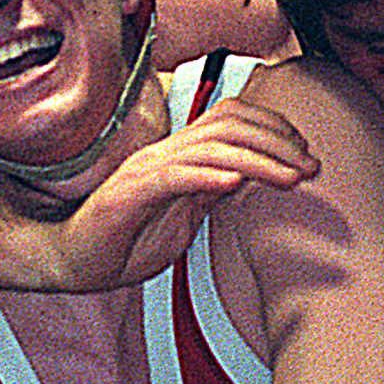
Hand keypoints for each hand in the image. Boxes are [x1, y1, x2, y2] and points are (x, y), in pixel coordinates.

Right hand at [56, 97, 318, 286]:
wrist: (71, 263)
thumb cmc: (123, 242)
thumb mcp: (183, 218)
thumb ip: (211, 194)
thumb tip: (246, 176)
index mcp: (178, 155)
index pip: (231, 120)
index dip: (273, 130)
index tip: (304, 157)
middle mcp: (163, 152)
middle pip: (228, 125)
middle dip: (278, 143)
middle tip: (311, 167)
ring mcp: (145, 169)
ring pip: (210, 147)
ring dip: (258, 160)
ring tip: (290, 178)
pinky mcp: (130, 192)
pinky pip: (174, 176)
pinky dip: (208, 175)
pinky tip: (235, 182)